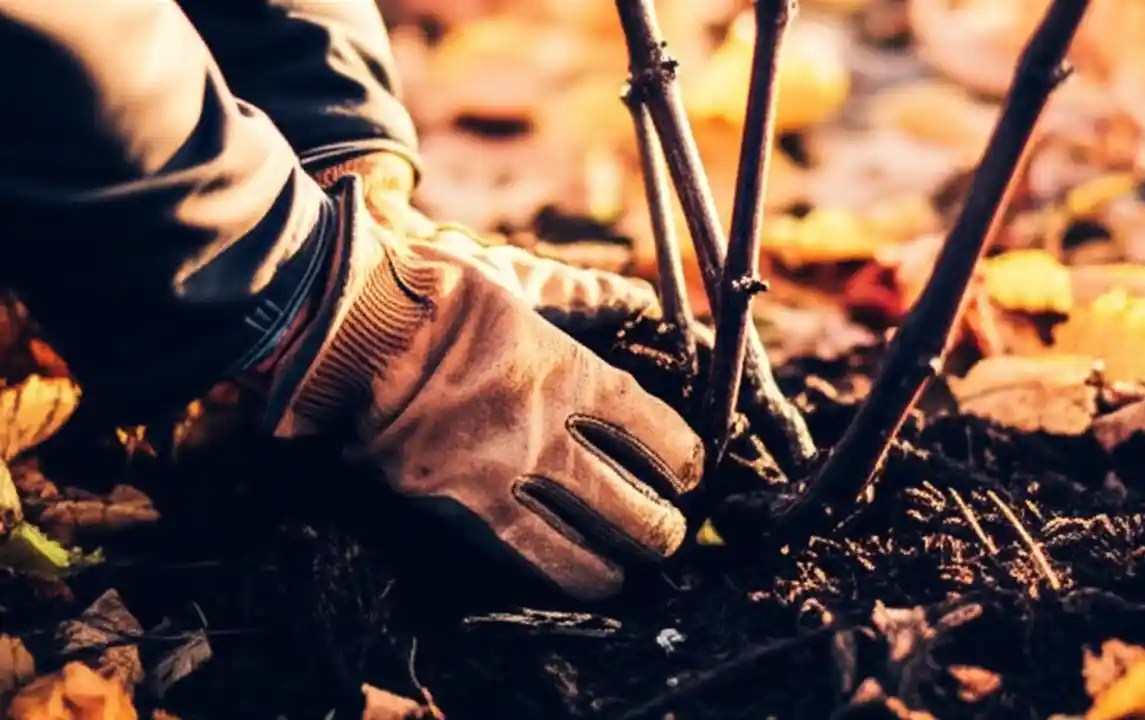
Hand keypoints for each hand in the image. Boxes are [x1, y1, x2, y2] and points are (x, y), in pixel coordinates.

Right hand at [266, 176, 703, 599]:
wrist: (343, 326)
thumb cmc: (432, 292)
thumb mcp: (516, 279)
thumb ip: (584, 296)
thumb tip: (634, 299)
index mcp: (565, 372)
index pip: (654, 435)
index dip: (685, 463)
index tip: (691, 471)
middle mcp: (540, 433)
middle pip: (630, 507)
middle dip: (662, 529)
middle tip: (669, 532)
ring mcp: (496, 476)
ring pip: (580, 550)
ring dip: (614, 566)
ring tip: (625, 568)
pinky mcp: (453, 506)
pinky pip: (519, 558)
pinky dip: (555, 574)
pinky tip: (574, 578)